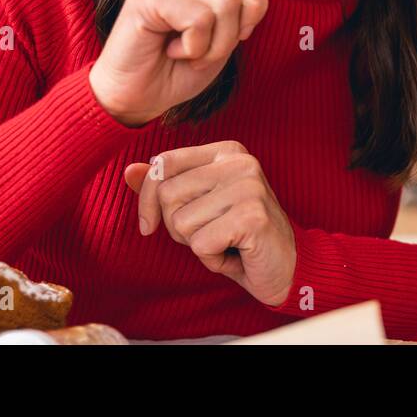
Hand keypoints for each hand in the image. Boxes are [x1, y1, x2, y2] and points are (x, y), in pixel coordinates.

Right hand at [89, 0, 286, 126]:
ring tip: (195, 52)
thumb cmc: (184, 65)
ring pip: (226, 1)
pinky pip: (199, 20)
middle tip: (235, 37)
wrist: (141, 96)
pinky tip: (176, 52)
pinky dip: (198, 48)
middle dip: (254, 8)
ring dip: (221, 42)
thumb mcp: (229, 30)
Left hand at [123, 141, 296, 306]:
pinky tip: (235, 253)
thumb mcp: (198, 207)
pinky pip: (202, 244)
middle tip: (209, 233)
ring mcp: (249, 187)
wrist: (287, 266)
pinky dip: (212, 259)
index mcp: (227, 151)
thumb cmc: (238, 236)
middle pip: (168, 195)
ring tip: (224, 242)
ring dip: (196, 245)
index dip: (147, 199)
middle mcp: (240, 162)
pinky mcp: (253, 217)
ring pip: (182, 222)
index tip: (150, 225)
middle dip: (177, 227)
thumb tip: (129, 171)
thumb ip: (165, 186)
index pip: (164, 163)